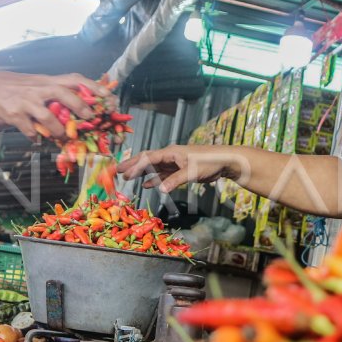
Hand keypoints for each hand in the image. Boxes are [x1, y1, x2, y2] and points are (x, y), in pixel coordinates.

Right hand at [0, 72, 110, 141]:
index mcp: (49, 81)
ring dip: (58, 131)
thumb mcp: (41, 83)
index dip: (93, 86)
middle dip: (79, 106)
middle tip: (90, 118)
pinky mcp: (15, 115)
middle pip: (62, 93)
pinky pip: (29, 131)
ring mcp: (27, 102)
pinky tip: (37, 140)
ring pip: (47, 117)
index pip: (75, 79)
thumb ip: (59, 91)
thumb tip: (86, 103)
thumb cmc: (22, 87)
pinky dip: (36, 138)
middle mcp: (39, 89)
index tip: (108, 96)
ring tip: (63, 137)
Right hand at [117, 145, 243, 192]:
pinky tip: (147, 185)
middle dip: (131, 165)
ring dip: (141, 173)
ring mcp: (174, 163)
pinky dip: (154, 179)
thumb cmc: (209, 162)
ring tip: (127, 178)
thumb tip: (160, 190)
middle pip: (146, 160)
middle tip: (116, 171)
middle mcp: (170, 156)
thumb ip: (175, 180)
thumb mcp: (191, 171)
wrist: (224, 161)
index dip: (135, 166)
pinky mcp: (180, 170)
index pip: (148, 158)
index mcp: (170, 152)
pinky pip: (163, 174)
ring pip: (153, 168)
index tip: (123, 173)